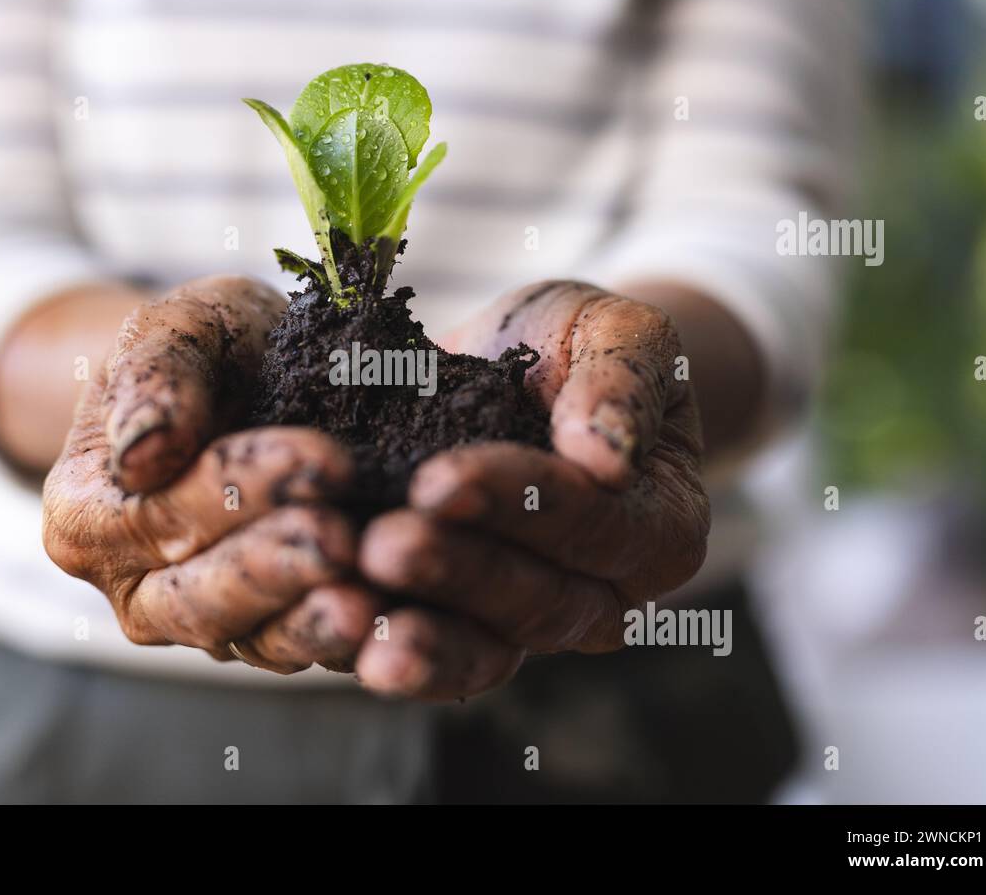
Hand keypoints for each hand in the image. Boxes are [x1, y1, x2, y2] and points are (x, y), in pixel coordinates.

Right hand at [42, 275, 385, 672]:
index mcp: (86, 516)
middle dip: (277, 567)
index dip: (240, 488)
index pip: (161, 513)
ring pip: (258, 639)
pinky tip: (398, 615)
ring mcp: (206, 623)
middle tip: (344, 540)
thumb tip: (141, 452)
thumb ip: (155, 379)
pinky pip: (309, 648)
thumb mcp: (177, 329)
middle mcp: (136, 589)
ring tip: (371, 604)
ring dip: (315, 623)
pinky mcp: (272, 636)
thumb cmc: (205, 348)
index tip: (321, 459)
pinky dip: (352, 638)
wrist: (252, 378)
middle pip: (201, 596)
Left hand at [353, 281, 710, 699]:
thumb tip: (609, 456)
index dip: (519, 504)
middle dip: (456, 572)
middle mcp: (602, 597)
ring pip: (479, 654)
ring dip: (412, 638)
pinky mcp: (455, 626)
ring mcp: (526, 623)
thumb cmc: (576, 345)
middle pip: (537, 603)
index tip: (440, 478)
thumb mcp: (615, 330)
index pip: (594, 525)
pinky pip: (422, 655)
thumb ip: (624, 380)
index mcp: (659, 529)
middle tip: (383, 544)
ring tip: (348, 615)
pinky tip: (326, 621)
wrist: (514, 364)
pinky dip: (371, 645)